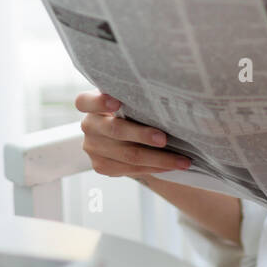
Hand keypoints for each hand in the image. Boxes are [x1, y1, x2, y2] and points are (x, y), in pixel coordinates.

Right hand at [74, 91, 192, 178]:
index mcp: (90, 105)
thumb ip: (135, 97)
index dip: (99, 102)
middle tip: (164, 139)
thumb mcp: (127, 99)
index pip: (84, 101)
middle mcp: (88, 126)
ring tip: (182, 160)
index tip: (117, 102)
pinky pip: (131, 169)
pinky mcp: (101, 166)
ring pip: (128, 155)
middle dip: (142, 135)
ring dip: (158, 158)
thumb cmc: (129, 110)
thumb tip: (168, 98)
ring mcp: (93, 148)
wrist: (121, 136)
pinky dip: (154, 167)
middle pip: (115, 130)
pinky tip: (170, 166)